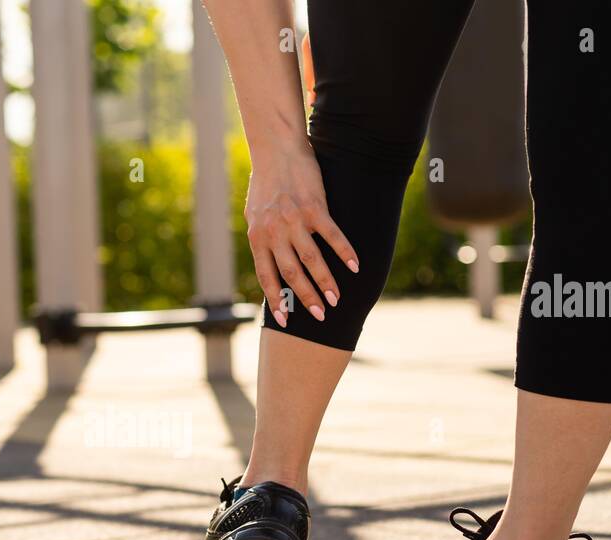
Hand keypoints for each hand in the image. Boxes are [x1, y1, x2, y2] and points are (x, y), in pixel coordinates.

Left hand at [245, 141, 358, 327]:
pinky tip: (355, 267)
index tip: (287, 320)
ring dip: (326, 282)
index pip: (267, 276)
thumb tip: (269, 257)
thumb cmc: (265, 181)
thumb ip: (262, 237)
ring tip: (336, 299)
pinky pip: (332, 235)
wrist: (276, 149)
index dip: (277, 300)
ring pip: (312, 259)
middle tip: (320, 316)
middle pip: (292, 273)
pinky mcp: (314, 207)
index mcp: (258, 237)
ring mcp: (294, 220)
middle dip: (306, 297)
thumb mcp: (254, 214)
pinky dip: (345, 252)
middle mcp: (274, 232)